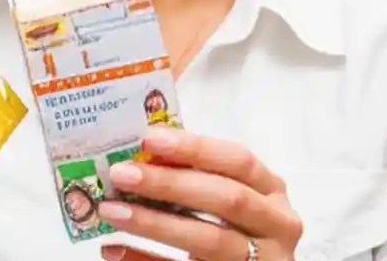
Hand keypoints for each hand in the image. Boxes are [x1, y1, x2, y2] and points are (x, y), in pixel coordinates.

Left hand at [98, 128, 302, 260]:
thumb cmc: (234, 224)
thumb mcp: (225, 195)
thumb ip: (194, 175)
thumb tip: (137, 156)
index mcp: (271, 190)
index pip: (238, 160)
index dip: (195, 148)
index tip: (149, 139)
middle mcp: (275, 224)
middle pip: (226, 199)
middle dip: (170, 184)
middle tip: (121, 174)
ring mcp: (262, 259)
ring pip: (209, 240)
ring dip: (154, 224)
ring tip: (111, 210)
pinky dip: (144, 259)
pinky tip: (113, 249)